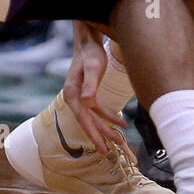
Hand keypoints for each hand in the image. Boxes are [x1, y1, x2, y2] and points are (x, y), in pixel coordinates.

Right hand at [60, 23, 126, 151]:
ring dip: (106, 129)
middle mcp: (74, 98)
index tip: (101, 148)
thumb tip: (87, 101)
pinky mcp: (88, 93)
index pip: (83, 119)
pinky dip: (109, 117)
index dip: (93, 134)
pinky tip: (121, 123)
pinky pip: (98, 110)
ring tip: (119, 141)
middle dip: (100, 136)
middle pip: (88, 121)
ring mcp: (81, 96)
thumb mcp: (93, 67)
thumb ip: (90, 84)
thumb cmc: (91, 53)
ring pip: (94, 118)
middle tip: (109, 151)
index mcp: (73, 94)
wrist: (88, 41)